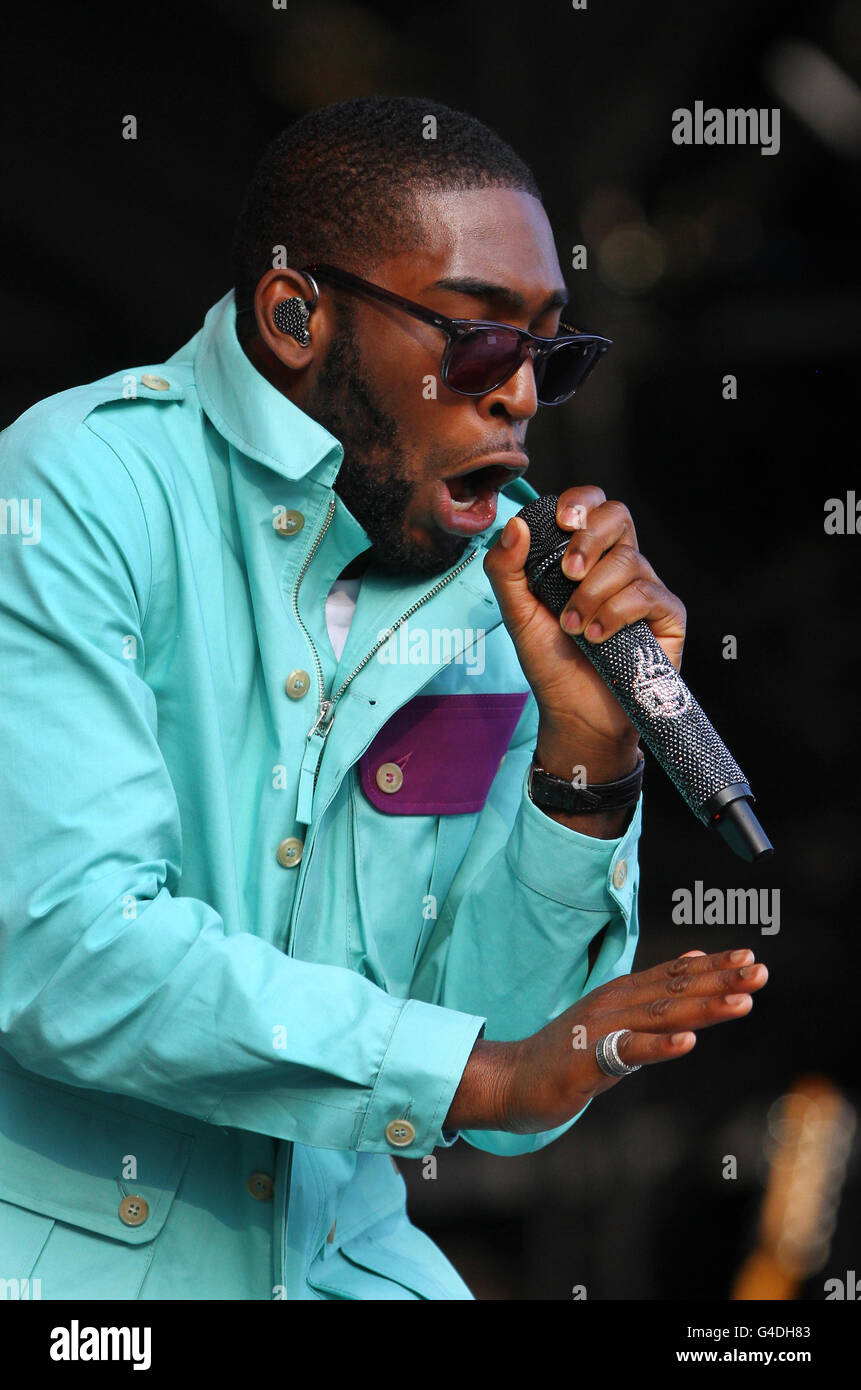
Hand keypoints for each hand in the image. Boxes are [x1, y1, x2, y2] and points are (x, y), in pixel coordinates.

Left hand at [484, 486, 685, 769]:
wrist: (575, 712)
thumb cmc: (552, 662)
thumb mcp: (517, 613)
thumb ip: (506, 569)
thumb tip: (514, 523)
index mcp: (586, 556)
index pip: (592, 507)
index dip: (580, 503)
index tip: (561, 522)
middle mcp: (619, 565)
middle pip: (619, 515)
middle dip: (589, 538)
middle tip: (568, 573)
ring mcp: (646, 588)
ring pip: (627, 561)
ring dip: (592, 594)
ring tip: (574, 628)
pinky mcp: (667, 615)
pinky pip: (646, 595)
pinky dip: (615, 614)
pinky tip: (596, 637)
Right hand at [499, 948, 767, 1134]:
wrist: (509, 1078)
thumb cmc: (565, 1050)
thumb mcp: (611, 1016)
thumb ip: (652, 992)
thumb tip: (694, 959)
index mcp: (622, 995)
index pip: (673, 975)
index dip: (712, 967)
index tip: (748, 957)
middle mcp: (615, 1005)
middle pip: (675, 991)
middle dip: (720, 981)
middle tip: (759, 971)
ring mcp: (600, 1031)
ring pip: (660, 1016)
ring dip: (702, 1007)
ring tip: (740, 1002)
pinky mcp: (587, 1062)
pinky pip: (628, 1052)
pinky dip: (659, 1046)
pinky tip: (687, 1041)